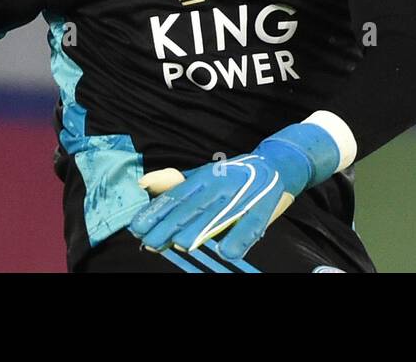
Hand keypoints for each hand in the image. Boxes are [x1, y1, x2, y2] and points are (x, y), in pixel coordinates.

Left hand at [129, 125, 334, 260]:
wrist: (276, 163)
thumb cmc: (234, 175)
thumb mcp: (205, 174)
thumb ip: (178, 183)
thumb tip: (146, 184)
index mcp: (205, 178)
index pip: (177, 196)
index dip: (158, 212)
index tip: (138, 227)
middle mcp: (220, 184)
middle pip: (192, 207)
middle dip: (170, 225)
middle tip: (151, 241)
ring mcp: (242, 195)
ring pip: (218, 215)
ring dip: (201, 230)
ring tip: (183, 245)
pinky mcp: (262, 208)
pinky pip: (251, 225)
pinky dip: (240, 238)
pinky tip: (227, 252)